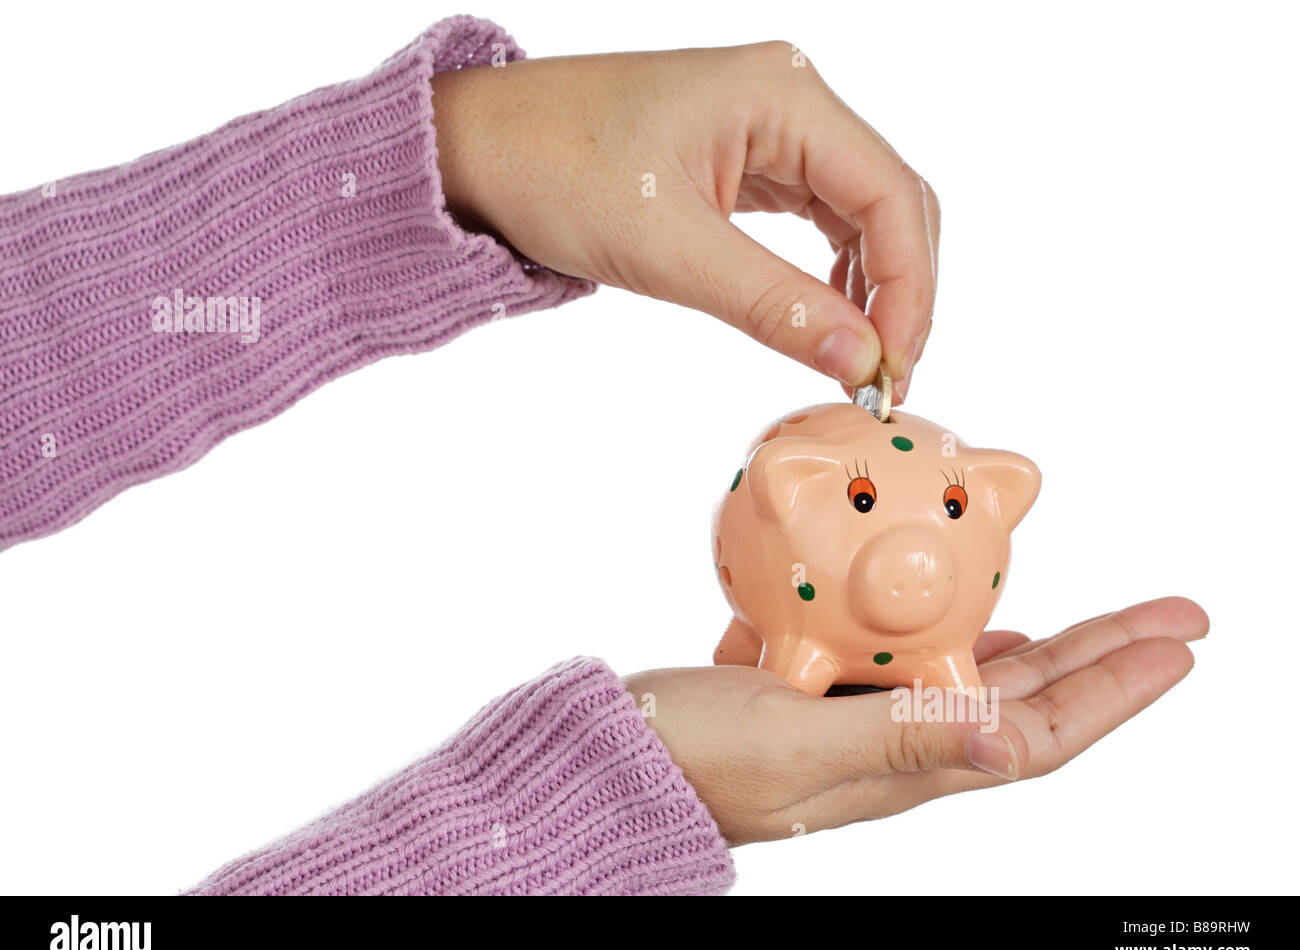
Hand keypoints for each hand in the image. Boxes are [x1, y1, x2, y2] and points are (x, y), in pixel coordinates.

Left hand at [432, 42, 938, 396]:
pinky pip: (816, 216)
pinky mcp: (745, 158)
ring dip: (872, 287)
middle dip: (900, 292)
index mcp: (781, 94)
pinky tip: (826, 319)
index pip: (890, 194)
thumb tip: (858, 360)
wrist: (478, 149)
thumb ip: (773, 304)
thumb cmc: (552, 170)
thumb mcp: (667, 249)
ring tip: (859, 360)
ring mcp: (769, 127)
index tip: (892, 368)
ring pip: (859, 213)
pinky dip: (831, 273)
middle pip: (889, 200)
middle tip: (883, 377)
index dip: (909, 289)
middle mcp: (789, 99)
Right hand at [623, 596, 1206, 844]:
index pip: (1039, 730)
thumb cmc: (696, 762)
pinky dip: (945, 625)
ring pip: (975, 672)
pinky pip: (904, 652)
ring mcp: (861, 715)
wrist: (620, 756)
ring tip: (1096, 615)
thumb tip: (1006, 740)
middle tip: (1172, 614)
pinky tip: (960, 606)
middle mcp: (898, 741)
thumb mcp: (795, 747)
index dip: (1114, 690)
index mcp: (906, 761)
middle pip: (1028, 695)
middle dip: (1105, 655)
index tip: (1177, 645)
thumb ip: (896, 738)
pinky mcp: (821, 688)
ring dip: (1044, 640)